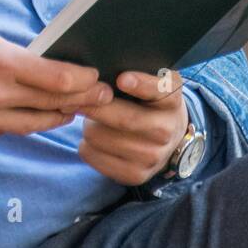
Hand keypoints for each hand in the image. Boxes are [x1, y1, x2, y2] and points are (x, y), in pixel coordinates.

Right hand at [0, 10, 114, 139]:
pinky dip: (22, 123)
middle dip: (81, 102)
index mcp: (0, 63)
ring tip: (73, 111)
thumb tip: (28, 57)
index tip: (98, 77)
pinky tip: (32, 116)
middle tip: (102, 98)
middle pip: (51, 106)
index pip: (57, 79)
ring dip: (55, 118)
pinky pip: (3, 130)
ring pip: (31, 126)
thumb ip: (6, 45)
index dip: (84, 81)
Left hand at [76, 67, 189, 185]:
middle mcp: (167, 130)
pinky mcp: (137, 175)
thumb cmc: (147, 102)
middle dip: (95, 107)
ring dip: (88, 125)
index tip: (122, 79)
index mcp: (171, 100)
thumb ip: (132, 73)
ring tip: (88, 118)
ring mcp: (154, 156)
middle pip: (125, 119)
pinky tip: (92, 137)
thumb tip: (96, 73)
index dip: (141, 85)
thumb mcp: (151, 83)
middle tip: (75, 98)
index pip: (161, 91)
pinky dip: (85, 145)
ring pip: (103, 138)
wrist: (168, 139)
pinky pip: (95, 157)